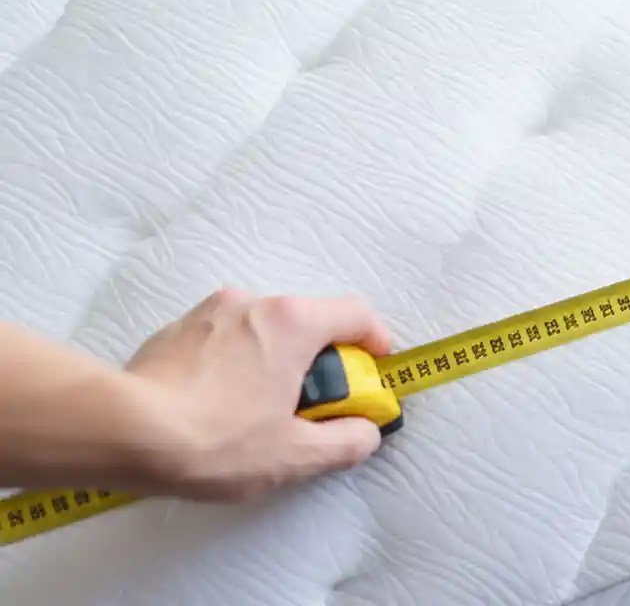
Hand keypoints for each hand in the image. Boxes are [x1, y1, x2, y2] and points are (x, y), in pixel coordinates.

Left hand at [124, 289, 392, 500]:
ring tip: (259, 413)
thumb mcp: (297, 455)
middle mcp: (254, 304)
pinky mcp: (175, 330)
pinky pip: (224, 341)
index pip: (356, 314)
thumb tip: (364, 431)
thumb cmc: (216, 440)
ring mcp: (210, 312)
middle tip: (314, 408)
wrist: (124, 433)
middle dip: (321, 363)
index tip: (375, 372)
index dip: (376, 343)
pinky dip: (235, 365)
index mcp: (293, 323)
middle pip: (308, 324)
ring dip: (274, 362)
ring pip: (262, 331)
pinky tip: (219, 408)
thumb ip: (347, 441)